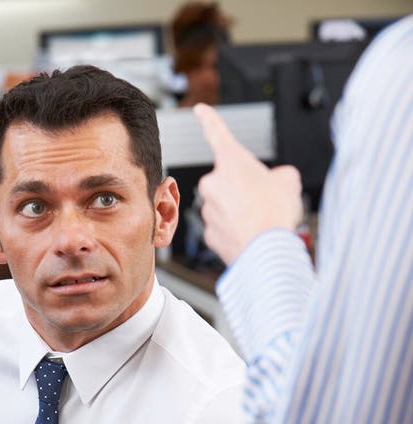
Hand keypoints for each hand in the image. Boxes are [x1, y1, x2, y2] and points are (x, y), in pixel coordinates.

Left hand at [194, 104, 302, 263]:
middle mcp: (213, 183)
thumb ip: (279, 175)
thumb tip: (277, 182)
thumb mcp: (288, 181)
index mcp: (231, 161)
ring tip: (260, 221)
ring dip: (240, 211)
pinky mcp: (209, 234)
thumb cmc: (275, 213)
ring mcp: (209, 210)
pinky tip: (250, 236)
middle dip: (243, 189)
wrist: (266, 250)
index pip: (217, 133)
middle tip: (263, 201)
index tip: (199, 110)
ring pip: (225, 206)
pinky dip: (235, 231)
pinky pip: (223, 228)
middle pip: (229, 181)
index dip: (209, 119)